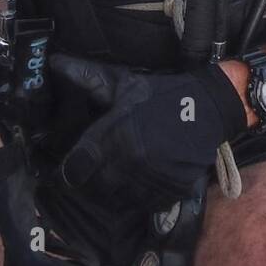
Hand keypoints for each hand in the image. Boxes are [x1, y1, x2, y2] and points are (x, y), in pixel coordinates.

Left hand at [48, 53, 247, 212]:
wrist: (211, 106)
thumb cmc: (164, 94)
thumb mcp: (126, 84)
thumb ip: (88, 78)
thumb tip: (54, 62)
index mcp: (117, 134)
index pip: (76, 168)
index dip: (70, 171)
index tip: (73, 168)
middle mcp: (133, 159)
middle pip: (95, 187)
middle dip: (92, 181)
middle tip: (97, 173)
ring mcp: (154, 178)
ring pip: (119, 199)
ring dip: (115, 192)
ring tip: (119, 178)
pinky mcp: (172, 189)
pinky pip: (145, 204)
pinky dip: (140, 198)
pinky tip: (141, 183)